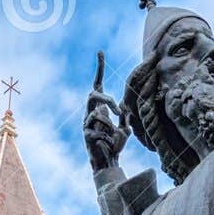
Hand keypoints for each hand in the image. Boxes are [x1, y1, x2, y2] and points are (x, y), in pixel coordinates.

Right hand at [84, 51, 128, 171]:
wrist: (108, 162)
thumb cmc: (115, 144)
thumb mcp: (124, 128)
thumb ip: (125, 117)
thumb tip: (127, 105)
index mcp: (100, 107)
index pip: (98, 84)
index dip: (100, 69)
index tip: (100, 52)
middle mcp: (91, 112)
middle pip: (93, 94)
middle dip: (107, 100)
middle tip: (119, 111)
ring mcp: (86, 123)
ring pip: (97, 114)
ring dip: (109, 126)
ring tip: (114, 137)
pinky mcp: (85, 134)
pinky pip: (97, 130)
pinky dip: (108, 138)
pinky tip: (108, 145)